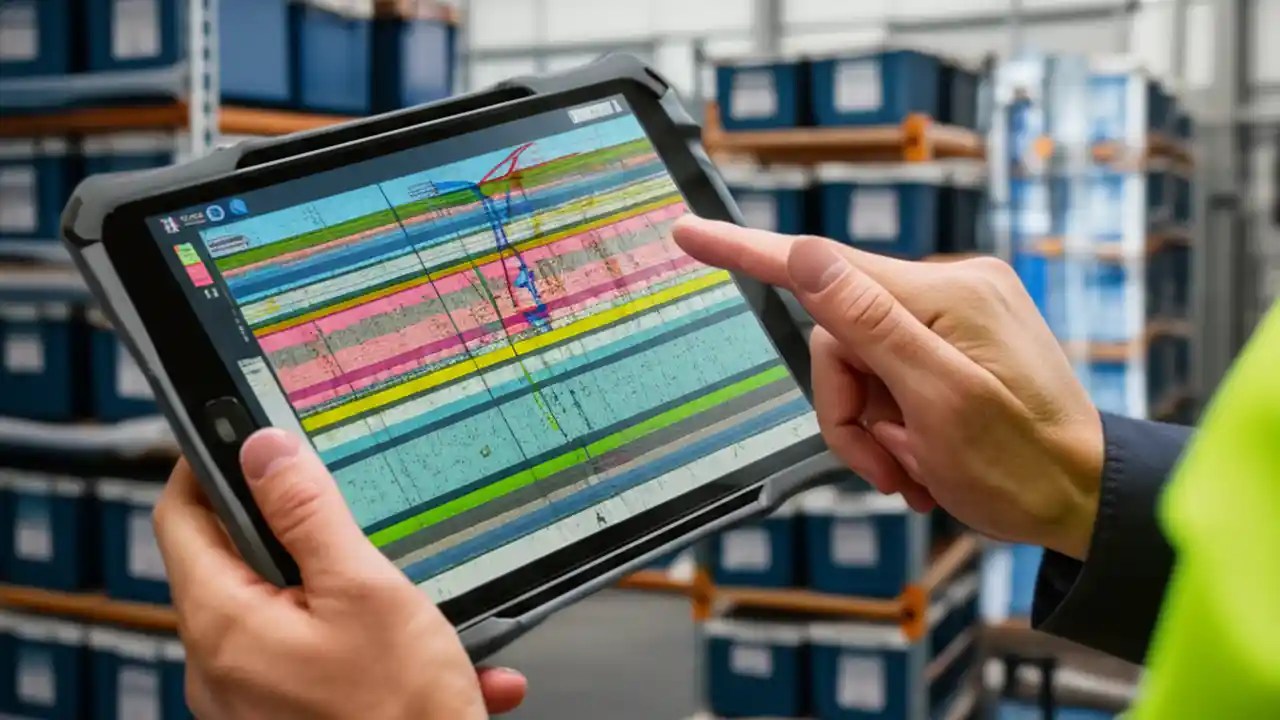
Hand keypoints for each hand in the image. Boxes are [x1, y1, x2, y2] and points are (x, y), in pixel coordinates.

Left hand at [154, 429, 528, 718]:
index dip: (208, 464)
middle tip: (348, 509)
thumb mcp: (364, 589)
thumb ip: (307, 513)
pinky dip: (367, 642)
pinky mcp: (284, 717)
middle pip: (235, 560)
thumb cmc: (400, 714)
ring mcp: (250, 697)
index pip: (181, 515)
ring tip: (411, 594)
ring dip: (351, 592)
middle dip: (300, 531)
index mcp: (224, 623)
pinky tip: (429, 648)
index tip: (245, 436)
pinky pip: (315, 657)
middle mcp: (220, 666)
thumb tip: (264, 450)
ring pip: (287, 609)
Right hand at [673, 216, 1104, 559]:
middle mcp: (952, 289)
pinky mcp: (956, 339)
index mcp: (947, 296)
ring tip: (910, 469)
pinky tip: (921, 456)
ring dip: (870, 426)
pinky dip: (891, 422)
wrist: (1086, 501)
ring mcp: (956, 313)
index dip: (746, 251)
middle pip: (837, 336)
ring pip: (857, 363)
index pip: (824, 266)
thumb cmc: (1026, 467)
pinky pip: (888, 371)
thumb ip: (872, 324)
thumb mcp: (942, 402)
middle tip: (882, 465)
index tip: (689, 233)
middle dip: (847, 410)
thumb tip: (806, 255)